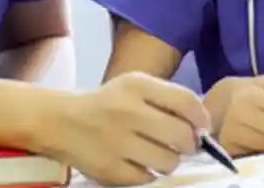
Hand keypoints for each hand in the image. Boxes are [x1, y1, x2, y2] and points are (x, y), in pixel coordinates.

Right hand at [41, 72, 210, 185]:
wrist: (61, 121)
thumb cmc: (110, 103)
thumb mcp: (136, 86)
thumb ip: (169, 99)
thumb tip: (202, 127)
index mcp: (137, 85)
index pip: (186, 101)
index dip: (201, 118)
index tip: (201, 128)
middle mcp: (126, 112)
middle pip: (182, 135)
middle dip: (189, 143)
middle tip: (182, 144)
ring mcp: (116, 143)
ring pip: (168, 161)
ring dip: (170, 160)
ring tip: (158, 153)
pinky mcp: (108, 170)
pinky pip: (148, 178)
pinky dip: (148, 173)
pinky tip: (138, 162)